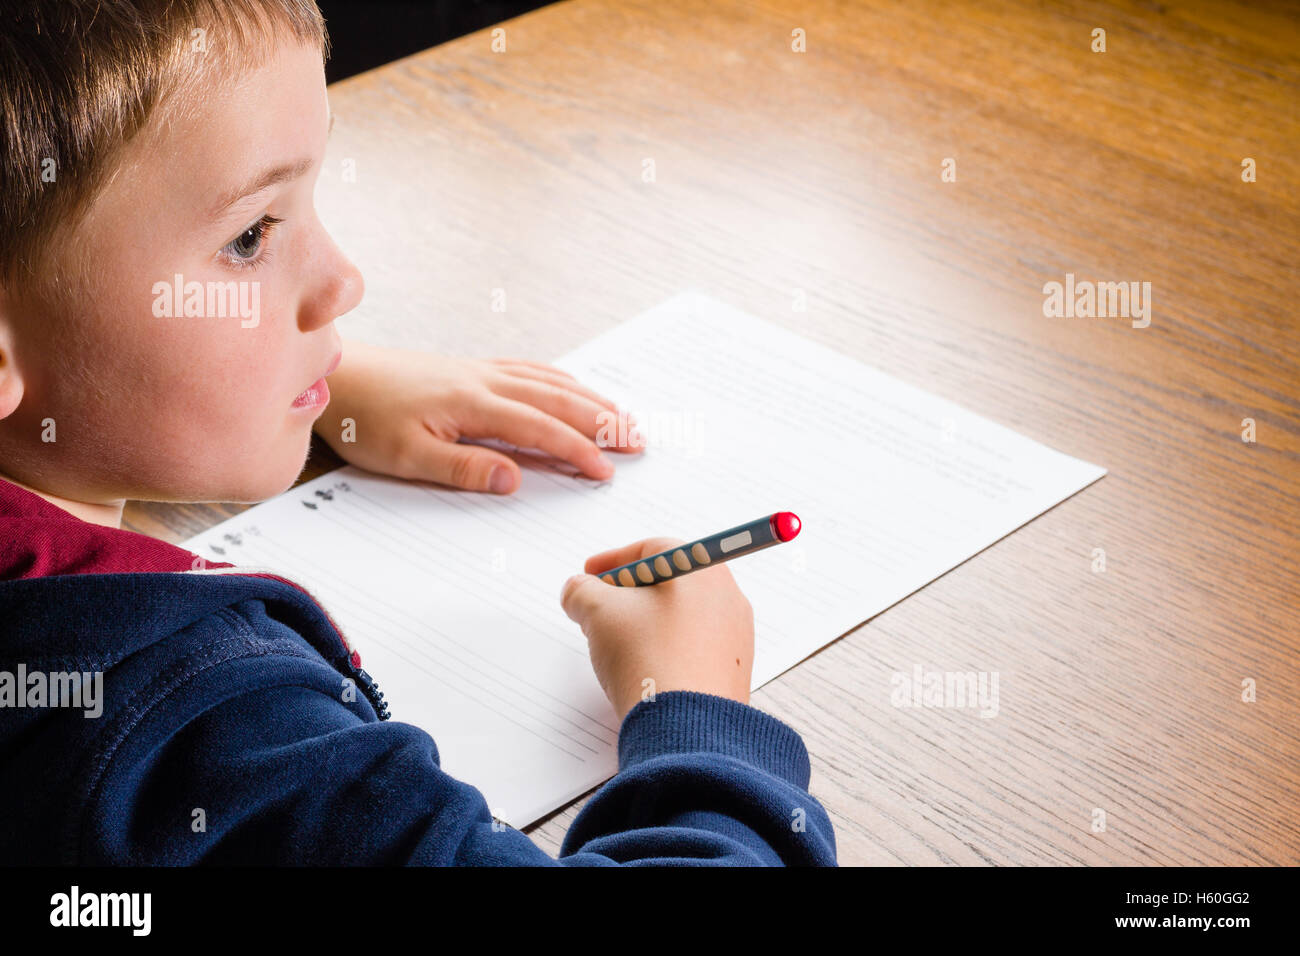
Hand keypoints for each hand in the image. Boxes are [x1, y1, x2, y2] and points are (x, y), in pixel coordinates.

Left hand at [313, 340, 643, 492]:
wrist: (341, 375)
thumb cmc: (369, 420)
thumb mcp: (408, 456)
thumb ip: (464, 467)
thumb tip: (515, 478)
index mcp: (474, 404)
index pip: (540, 429)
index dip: (578, 450)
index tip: (605, 470)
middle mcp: (485, 381)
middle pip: (558, 399)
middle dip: (601, 420)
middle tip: (636, 440)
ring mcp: (481, 371)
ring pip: (549, 381)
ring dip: (589, 398)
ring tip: (621, 416)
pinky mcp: (472, 368)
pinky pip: (530, 369)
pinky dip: (561, 380)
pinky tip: (573, 388)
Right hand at [560, 537, 754, 720]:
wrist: (686, 728)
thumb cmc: (649, 659)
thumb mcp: (598, 613)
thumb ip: (581, 591)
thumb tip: (577, 590)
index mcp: (703, 569)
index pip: (653, 550)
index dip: (615, 560)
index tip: (590, 574)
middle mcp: (728, 596)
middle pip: (671, 582)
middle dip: (630, 593)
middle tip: (600, 608)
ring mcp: (736, 635)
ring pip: (683, 616)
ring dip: (648, 623)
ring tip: (618, 644)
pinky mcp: (733, 670)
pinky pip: (695, 647)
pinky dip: (667, 648)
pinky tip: (645, 668)